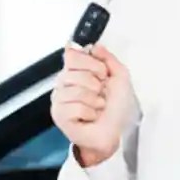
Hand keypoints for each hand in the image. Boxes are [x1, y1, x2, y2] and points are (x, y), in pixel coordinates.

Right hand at [50, 43, 136, 165]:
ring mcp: (59, 99)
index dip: (92, 64)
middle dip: (95, 84)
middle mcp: (64, 83)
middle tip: (101, 95)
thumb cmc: (115, 109)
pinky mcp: (59, 115)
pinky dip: (89, 113)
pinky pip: (75, 107)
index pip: (73, 55)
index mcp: (76, 71)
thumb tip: (94, 46)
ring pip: (76, 90)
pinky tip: (90, 117)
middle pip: (74, 72)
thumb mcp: (120, 77)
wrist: (115, 134)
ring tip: (96, 107)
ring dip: (94, 101)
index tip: (103, 74)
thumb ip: (108, 58)